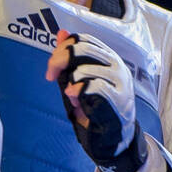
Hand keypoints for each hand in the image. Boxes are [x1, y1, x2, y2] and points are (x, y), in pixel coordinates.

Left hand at [45, 29, 142, 171]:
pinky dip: (78, 92)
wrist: (113, 138)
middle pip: (82, 49)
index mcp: (108, 57)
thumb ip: (70, 58)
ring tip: (72, 95)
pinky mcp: (118, 99)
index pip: (83, 40)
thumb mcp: (78, 79)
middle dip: (59, 60)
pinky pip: (93, 87)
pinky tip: (74, 99)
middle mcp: (117, 65)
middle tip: (51, 76)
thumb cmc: (94, 108)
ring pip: (84, 69)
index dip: (62, 48)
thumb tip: (61, 32)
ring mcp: (120, 82)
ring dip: (71, 82)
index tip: (52, 66)